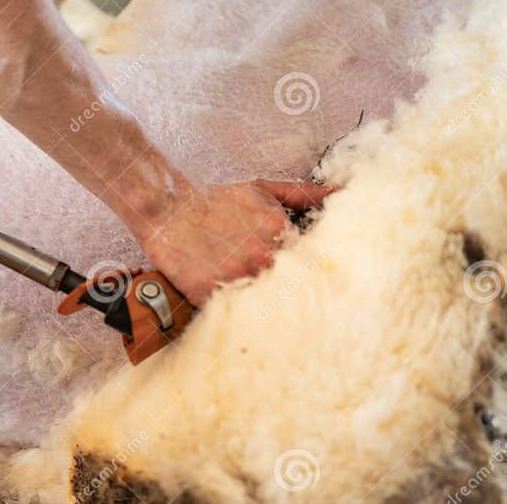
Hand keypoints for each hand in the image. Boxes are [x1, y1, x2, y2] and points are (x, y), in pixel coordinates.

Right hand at [134, 180, 333, 306]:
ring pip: (268, 304)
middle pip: (293, 286)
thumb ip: (303, 194)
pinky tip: (241, 313)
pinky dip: (240, 317)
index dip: (312, 271)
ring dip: (269, 307)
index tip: (313, 281)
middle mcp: (262, 255)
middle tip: (296, 304)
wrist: (165, 210)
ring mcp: (236, 276)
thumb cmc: (214, 201)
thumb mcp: (261, 189)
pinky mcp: (211, 294)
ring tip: (270, 312)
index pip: (313, 261)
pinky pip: (235, 315)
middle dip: (293, 293)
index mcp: (279, 230)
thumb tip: (342, 194)